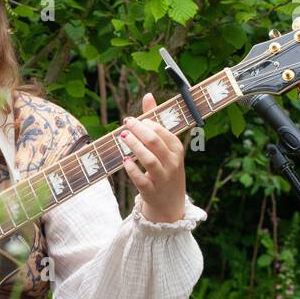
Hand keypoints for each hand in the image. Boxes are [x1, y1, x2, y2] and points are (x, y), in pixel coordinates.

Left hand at [120, 92, 187, 223]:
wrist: (170, 203)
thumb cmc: (165, 167)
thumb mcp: (165, 146)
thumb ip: (155, 121)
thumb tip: (148, 95)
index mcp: (176, 149)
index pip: (162, 132)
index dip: (146, 123)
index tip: (133, 119)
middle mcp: (172, 162)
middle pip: (155, 142)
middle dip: (139, 130)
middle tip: (126, 123)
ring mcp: (162, 178)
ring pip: (149, 160)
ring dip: (134, 146)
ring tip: (122, 137)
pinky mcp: (151, 191)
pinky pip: (141, 179)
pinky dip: (132, 169)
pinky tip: (124, 161)